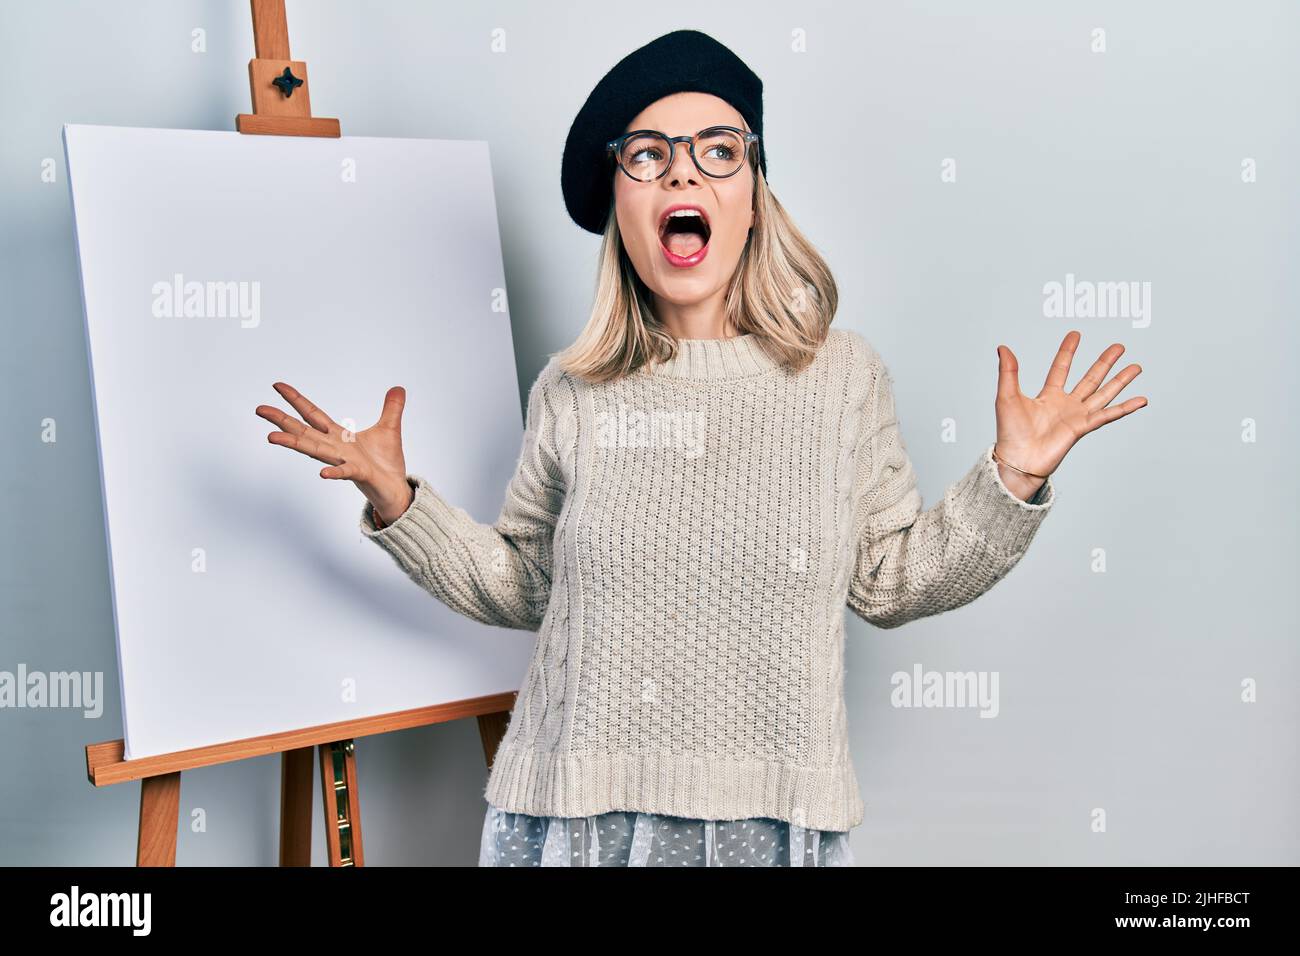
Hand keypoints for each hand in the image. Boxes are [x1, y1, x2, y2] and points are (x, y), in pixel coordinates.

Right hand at [255, 383, 413, 523]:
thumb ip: (392, 408)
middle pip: (304, 431)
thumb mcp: (390, 428)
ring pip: (315, 450)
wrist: (395, 489)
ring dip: (294, 443)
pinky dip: (335, 472)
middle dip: (282, 420)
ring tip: (271, 437)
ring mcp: (345, 462)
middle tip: (259, 409)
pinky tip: (322, 473)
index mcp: (340, 436)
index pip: (313, 414)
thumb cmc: (386, 464)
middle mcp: (336, 448)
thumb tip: (398, 387)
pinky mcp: (360, 474)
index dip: (296, 399)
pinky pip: (346, 473)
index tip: (277, 385)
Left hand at [992, 330, 1147, 498]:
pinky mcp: (1083, 428)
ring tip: (1136, 367)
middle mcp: (1065, 405)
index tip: (1076, 334)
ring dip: (1120, 380)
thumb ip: (1008, 372)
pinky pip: (1108, 415)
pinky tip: (1141, 399)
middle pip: (1090, 378)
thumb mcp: (1007, 396)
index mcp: (1048, 396)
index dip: (1068, 351)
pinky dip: (1125, 408)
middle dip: (1105, 362)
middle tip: (1119, 347)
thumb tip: (1003, 347)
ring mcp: (1076, 416)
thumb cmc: (1010, 432)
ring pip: (1104, 394)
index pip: (1060, 368)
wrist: (1018, 459)